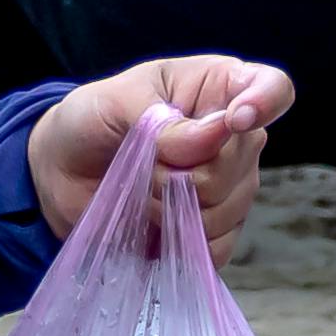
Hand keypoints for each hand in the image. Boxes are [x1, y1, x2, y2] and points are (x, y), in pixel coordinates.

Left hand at [29, 51, 291, 246]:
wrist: (63, 175)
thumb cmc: (91, 121)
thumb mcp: (115, 103)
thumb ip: (161, 119)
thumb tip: (215, 134)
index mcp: (218, 89)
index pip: (272, 88)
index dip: (265, 103)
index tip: (234, 120)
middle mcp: (236, 140)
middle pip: (236, 165)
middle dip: (179, 171)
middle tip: (139, 162)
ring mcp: (231, 188)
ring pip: (224, 209)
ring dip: (169, 207)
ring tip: (139, 191)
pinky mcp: (216, 232)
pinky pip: (217, 246)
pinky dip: (179, 241)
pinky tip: (154, 224)